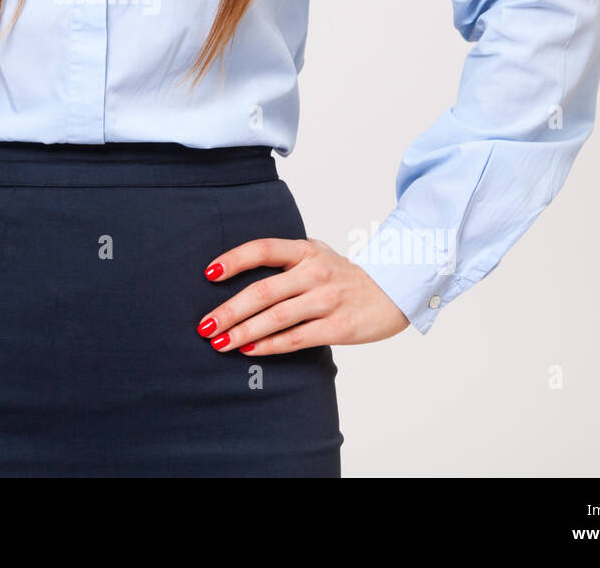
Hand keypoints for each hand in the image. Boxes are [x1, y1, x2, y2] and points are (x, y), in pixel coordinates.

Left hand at [197, 238, 409, 352]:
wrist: (395, 291)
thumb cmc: (345, 275)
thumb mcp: (318, 254)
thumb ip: (286, 258)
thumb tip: (237, 270)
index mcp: (306, 250)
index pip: (263, 249)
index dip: (234, 260)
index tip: (209, 273)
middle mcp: (315, 272)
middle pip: (263, 291)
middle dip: (229, 310)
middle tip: (205, 325)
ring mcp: (328, 300)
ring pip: (276, 318)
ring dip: (243, 332)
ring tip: (219, 342)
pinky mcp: (338, 327)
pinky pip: (295, 338)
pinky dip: (269, 345)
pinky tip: (249, 350)